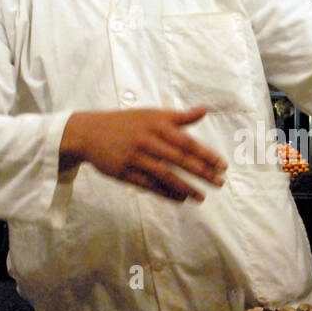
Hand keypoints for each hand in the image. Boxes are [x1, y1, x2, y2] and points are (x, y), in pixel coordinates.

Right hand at [60, 106, 226, 201]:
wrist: (89, 132)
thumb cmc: (126, 123)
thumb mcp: (151, 114)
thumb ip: (179, 117)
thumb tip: (205, 110)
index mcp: (156, 124)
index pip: (186, 141)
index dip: (205, 154)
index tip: (222, 165)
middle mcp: (147, 140)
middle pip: (179, 159)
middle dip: (201, 172)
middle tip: (220, 183)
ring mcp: (135, 157)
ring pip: (165, 175)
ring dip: (185, 187)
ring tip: (202, 197)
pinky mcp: (124, 173)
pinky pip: (149, 185)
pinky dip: (166, 193)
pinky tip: (181, 199)